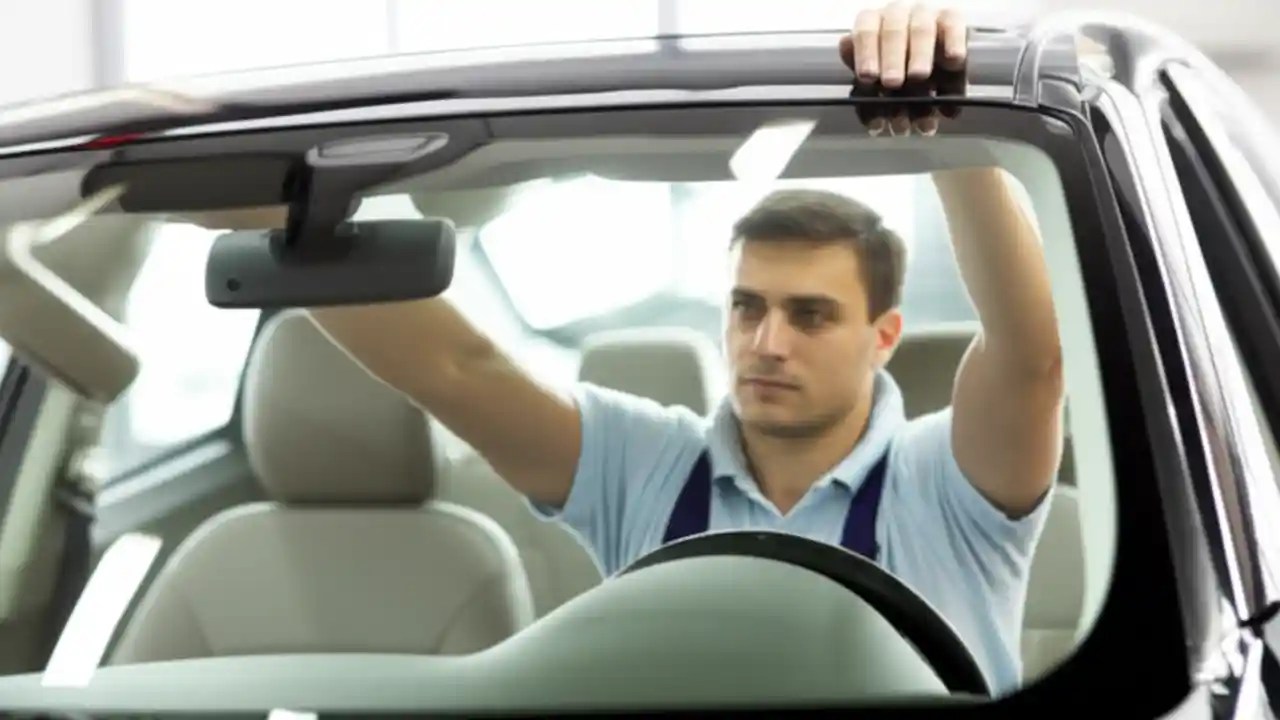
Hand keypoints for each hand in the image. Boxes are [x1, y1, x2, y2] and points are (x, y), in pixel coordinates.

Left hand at [838, 2, 967, 134]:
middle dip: (892, 58)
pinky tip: (954, 60)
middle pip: (893, 30)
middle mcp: (898, 14)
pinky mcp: (952, 21)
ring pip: (921, 30)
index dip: (865, 53)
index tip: (868, 76)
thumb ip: (859, 62)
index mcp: (872, 23)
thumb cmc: (892, 71)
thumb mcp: (873, 70)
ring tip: (918, 76)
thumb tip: (846, 45)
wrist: (923, 69)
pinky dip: (954, 42)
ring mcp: (926, 15)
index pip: (865, 30)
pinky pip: (954, 26)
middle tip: (892, 82)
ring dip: (919, 55)